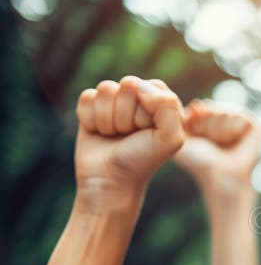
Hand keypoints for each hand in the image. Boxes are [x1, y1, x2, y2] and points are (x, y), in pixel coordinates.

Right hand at [75, 77, 184, 208]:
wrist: (110, 180)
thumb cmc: (143, 160)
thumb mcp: (170, 138)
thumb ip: (168, 106)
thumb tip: (139, 85)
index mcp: (162, 103)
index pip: (153, 86)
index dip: (148, 110)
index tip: (148, 131)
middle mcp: (139, 99)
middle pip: (129, 83)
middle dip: (127, 114)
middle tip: (130, 135)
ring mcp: (114, 101)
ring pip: (106, 89)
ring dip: (109, 118)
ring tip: (116, 135)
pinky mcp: (92, 106)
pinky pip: (87, 97)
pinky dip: (91, 119)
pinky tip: (99, 132)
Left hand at [175, 100, 260, 197]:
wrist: (221, 178)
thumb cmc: (201, 163)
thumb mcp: (184, 139)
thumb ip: (182, 119)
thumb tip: (196, 103)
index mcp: (209, 122)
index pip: (200, 107)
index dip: (195, 119)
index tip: (194, 134)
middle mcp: (225, 121)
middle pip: (212, 107)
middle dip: (206, 125)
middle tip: (209, 142)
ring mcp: (241, 124)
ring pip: (225, 111)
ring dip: (218, 129)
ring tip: (220, 144)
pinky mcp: (255, 128)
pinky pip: (239, 116)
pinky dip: (231, 129)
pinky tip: (231, 142)